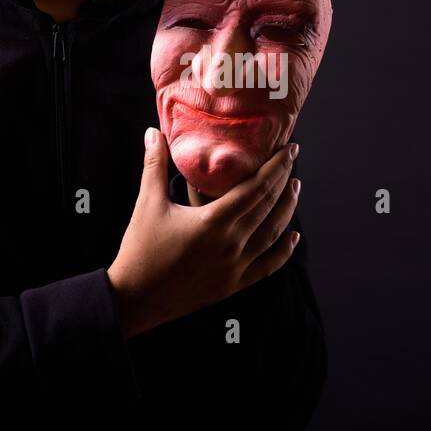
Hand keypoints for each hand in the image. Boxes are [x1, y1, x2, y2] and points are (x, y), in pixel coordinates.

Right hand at [108, 127, 300, 338]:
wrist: (135, 298)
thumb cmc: (140, 249)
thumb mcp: (147, 204)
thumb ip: (154, 165)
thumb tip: (153, 132)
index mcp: (213, 221)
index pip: (256, 187)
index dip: (276, 166)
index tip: (289, 149)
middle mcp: (231, 244)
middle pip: (268, 206)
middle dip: (283, 181)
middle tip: (291, 161)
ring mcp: (235, 267)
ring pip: (273, 234)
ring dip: (287, 210)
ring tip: (295, 189)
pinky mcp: (232, 285)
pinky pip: (267, 266)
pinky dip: (283, 251)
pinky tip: (292, 237)